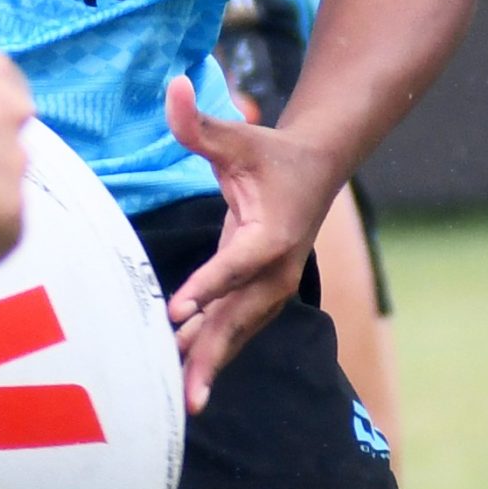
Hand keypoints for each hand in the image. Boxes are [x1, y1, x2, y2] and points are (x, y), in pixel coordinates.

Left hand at [161, 76, 341, 412]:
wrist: (316, 172)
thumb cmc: (270, 153)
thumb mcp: (236, 136)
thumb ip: (198, 121)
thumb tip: (171, 84)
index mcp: (271, 235)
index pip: (235, 265)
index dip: (208, 286)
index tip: (179, 311)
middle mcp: (276, 270)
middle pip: (238, 317)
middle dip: (212, 354)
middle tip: (187, 394)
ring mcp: (271, 289)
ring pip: (237, 332)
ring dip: (211, 365)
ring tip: (184, 404)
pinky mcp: (260, 296)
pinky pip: (235, 330)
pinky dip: (214, 356)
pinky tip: (187, 383)